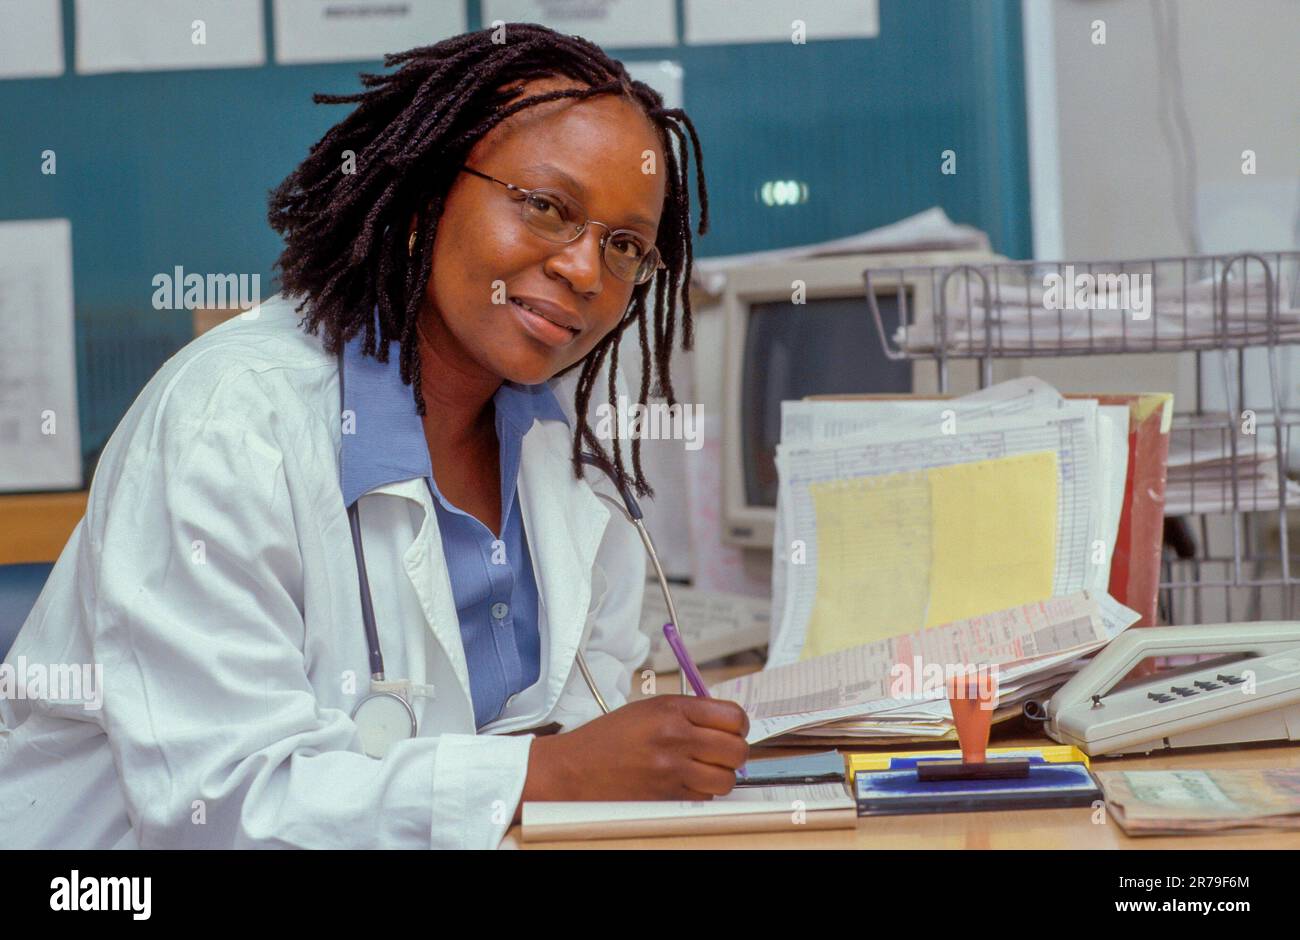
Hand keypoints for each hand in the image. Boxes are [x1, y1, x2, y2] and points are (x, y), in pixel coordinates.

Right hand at [518, 696, 749, 810]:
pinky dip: (701, 793)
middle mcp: (675, 737)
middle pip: (736, 750)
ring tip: (703, 771)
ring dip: (720, 777)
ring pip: (725, 780)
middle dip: (736, 753)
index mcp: (672, 709)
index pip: (732, 716)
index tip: (734, 731)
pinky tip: (684, 783)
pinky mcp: (666, 796)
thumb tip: (726, 724)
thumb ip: (688, 713)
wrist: (573, 769)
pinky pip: (704, 798)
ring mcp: (671, 770)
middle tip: (724, 754)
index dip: (739, 726)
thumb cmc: (608, 738)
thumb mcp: (647, 709)